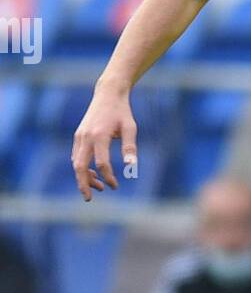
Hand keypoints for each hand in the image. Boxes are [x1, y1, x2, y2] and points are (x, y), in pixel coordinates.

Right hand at [71, 79, 137, 200]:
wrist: (108, 94)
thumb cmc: (122, 112)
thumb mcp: (131, 128)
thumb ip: (130, 148)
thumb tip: (131, 168)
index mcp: (99, 135)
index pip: (101, 163)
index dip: (108, 177)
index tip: (115, 185)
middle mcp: (86, 137)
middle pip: (79, 166)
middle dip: (83, 184)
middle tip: (89, 198)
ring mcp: (79, 136)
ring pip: (76, 162)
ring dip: (84, 177)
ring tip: (98, 186)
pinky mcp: (78, 136)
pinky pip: (76, 156)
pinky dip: (82, 167)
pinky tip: (92, 173)